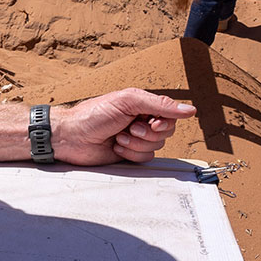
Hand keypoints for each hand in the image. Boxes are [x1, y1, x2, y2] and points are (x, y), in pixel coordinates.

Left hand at [53, 90, 196, 165]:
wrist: (71, 137)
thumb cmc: (93, 114)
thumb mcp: (128, 102)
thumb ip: (160, 105)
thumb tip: (190, 109)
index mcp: (142, 105)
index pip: (170, 115)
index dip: (163, 122)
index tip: (150, 122)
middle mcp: (141, 120)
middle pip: (166, 132)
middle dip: (147, 133)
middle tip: (129, 128)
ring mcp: (136, 138)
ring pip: (156, 147)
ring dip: (136, 144)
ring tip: (118, 137)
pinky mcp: (129, 154)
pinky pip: (145, 159)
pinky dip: (131, 154)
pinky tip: (116, 147)